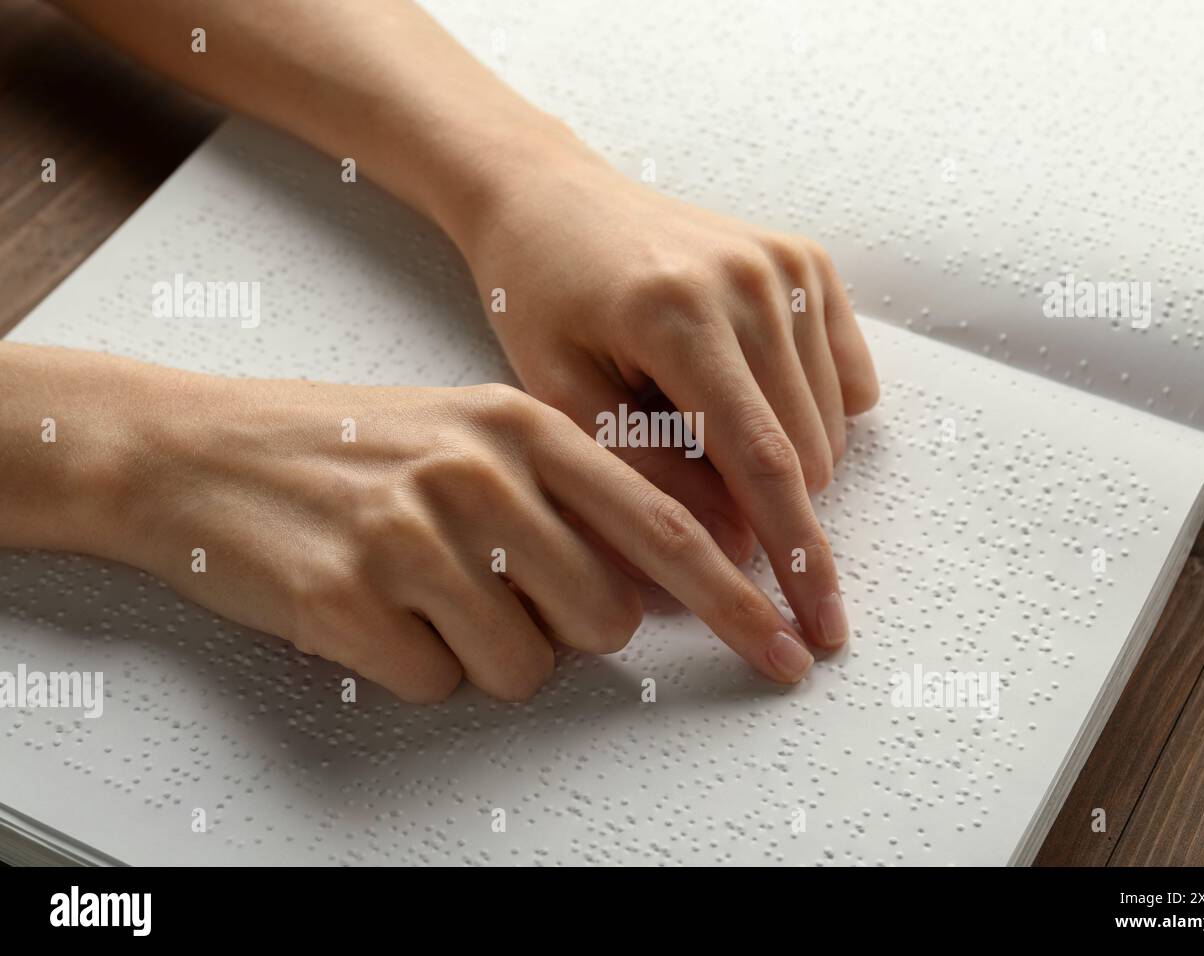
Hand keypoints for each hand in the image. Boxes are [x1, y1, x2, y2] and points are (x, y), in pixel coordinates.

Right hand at [93, 369, 815, 701]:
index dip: (741, 600)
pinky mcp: (352, 597)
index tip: (791, 648)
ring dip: (487, 649)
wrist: (202, 450)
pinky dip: (416, 664)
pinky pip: (441, 684)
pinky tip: (373, 608)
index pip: (669, 528)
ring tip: (424, 589)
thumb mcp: (474, 431)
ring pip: (527, 665)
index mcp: (526, 426)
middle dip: (568, 626)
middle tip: (496, 586)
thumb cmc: (353, 445)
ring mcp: (416, 534)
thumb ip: (571, 493)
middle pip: (605, 620)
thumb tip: (658, 582)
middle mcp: (482, 473)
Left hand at [464, 144, 879, 650]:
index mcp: (679, 315)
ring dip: (780, 457)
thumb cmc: (540, 296)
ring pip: (831, 424)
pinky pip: (846, 377)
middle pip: (806, 453)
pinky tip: (743, 391)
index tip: (821, 629)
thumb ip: (646, 476)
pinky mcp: (808, 262)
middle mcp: (752, 282)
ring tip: (695, 416)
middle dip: (767, 505)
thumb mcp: (559, 394)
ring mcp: (789, 266)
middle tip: (685, 473)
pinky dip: (808, 411)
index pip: (763, 464)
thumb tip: (735, 552)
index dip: (798, 558)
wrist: (551, 198)